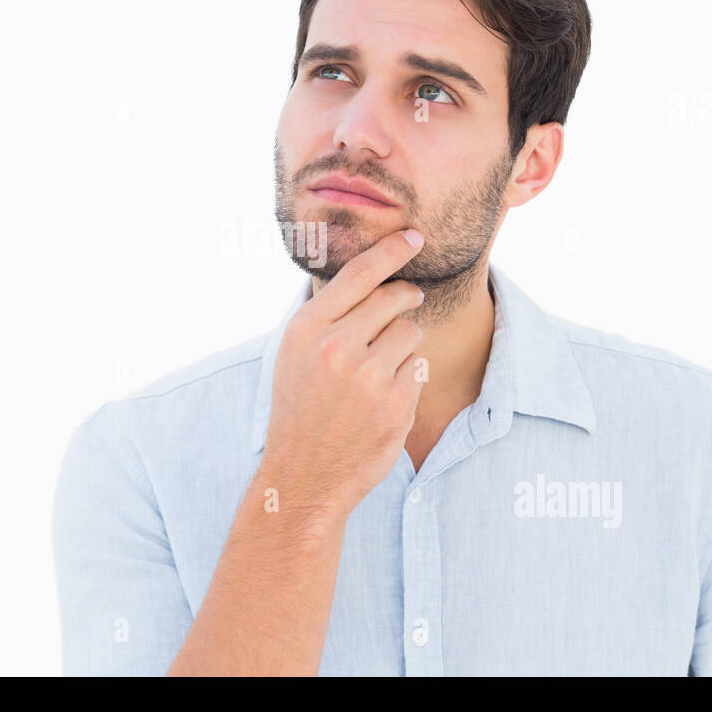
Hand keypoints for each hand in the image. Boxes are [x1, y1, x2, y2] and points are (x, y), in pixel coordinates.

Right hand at [262, 228, 427, 518]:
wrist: (304, 474)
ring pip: (410, 332)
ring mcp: (368, 375)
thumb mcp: (294, 353)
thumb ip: (325, 315)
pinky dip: (407, 377)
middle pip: (393, 298)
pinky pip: (417, 367)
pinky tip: (384, 397)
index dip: (391, 251)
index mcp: (307, 328)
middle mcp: (336, 346)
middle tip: (408, 300)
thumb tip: (366, 272)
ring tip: (378, 370)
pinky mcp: (396, 402)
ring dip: (403, 344)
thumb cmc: (300, 408)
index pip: (358, 274)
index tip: (414, 237)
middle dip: (406, 298)